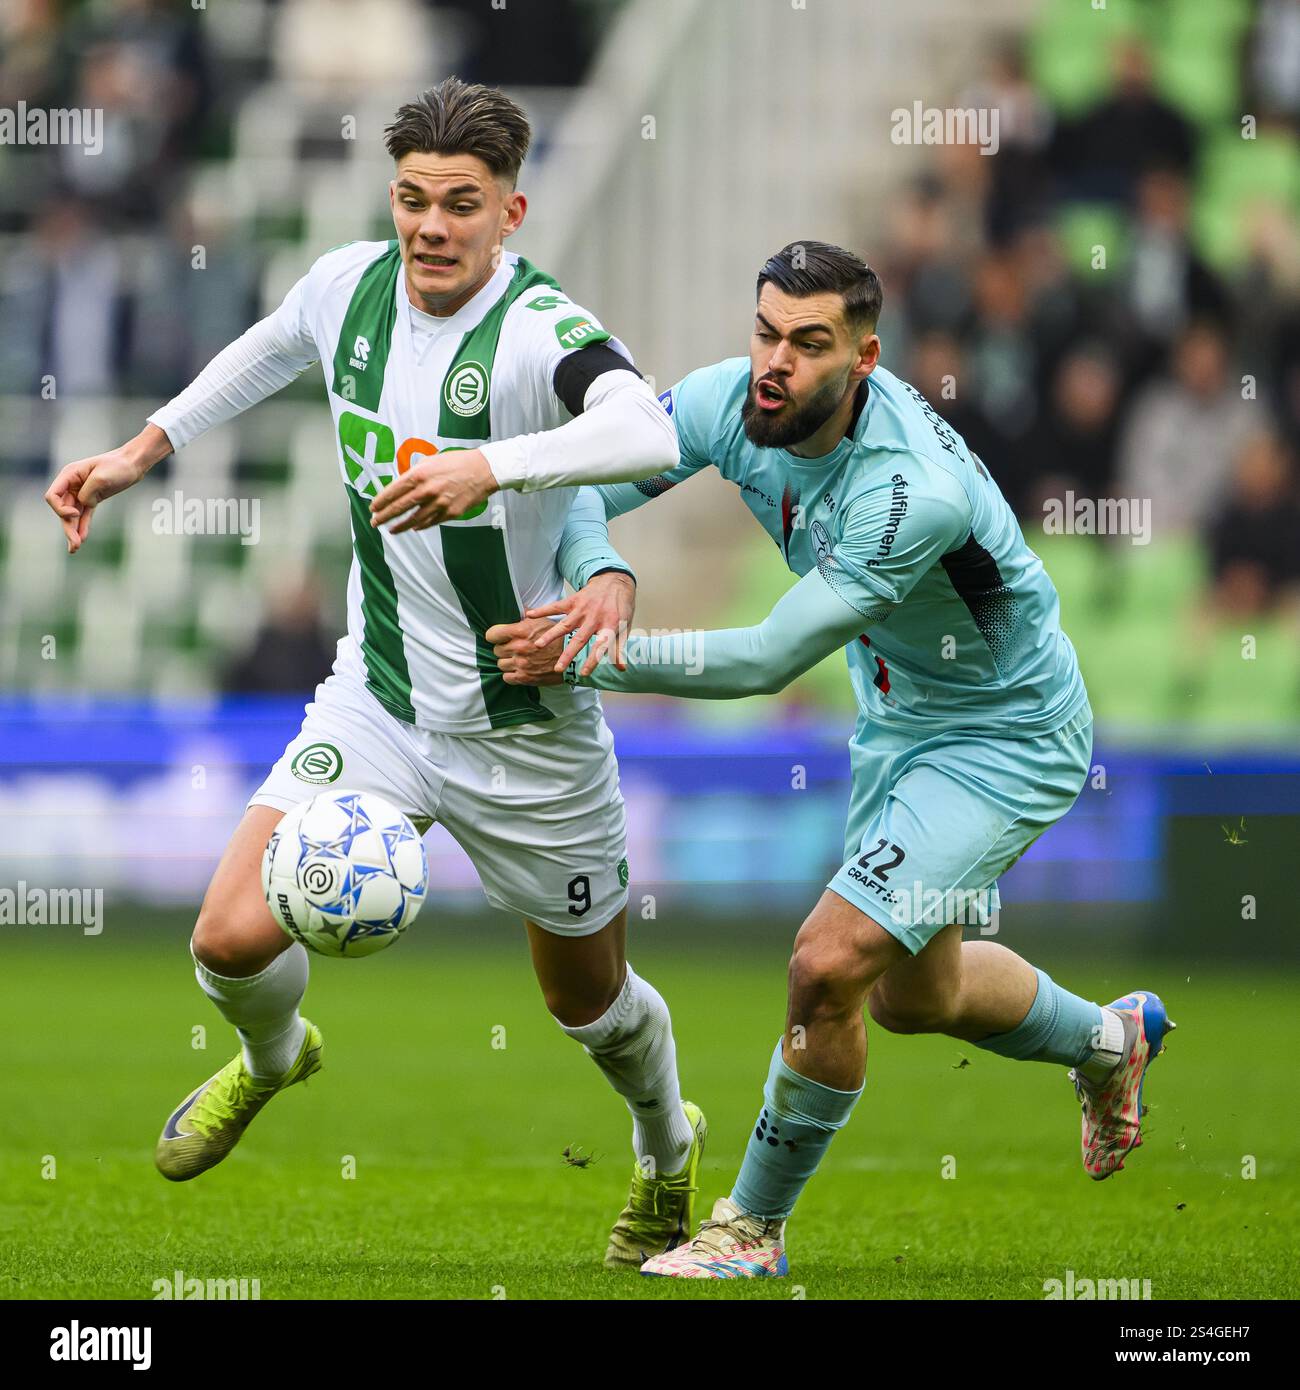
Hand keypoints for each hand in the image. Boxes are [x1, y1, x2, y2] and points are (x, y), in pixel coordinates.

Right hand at [45, 425, 169, 553]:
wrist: (133, 464)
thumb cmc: (118, 466)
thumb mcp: (101, 478)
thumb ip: (87, 493)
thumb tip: (83, 504)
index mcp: (69, 475)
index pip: (53, 496)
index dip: (60, 508)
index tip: (76, 512)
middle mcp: (72, 484)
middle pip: (62, 509)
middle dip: (67, 527)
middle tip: (75, 545)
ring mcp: (81, 492)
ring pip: (72, 515)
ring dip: (73, 531)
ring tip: (75, 548)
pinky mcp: (93, 499)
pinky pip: (84, 515)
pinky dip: (83, 526)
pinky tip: (82, 539)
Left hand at [369, 448, 498, 531]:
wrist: (483, 470)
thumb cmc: (457, 462)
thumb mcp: (431, 460)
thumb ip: (415, 473)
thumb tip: (402, 485)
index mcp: (419, 475)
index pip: (394, 491)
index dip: (381, 501)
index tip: (374, 508)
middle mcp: (427, 490)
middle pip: (400, 507)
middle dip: (384, 517)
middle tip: (375, 522)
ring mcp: (439, 503)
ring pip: (414, 519)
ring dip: (400, 526)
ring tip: (391, 530)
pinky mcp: (450, 512)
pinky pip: (431, 522)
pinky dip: (420, 526)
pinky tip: (413, 527)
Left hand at [486, 616, 566, 686]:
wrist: (572, 658)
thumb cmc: (557, 638)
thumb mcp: (542, 621)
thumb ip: (527, 615)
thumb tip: (518, 609)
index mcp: (520, 632)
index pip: (492, 635)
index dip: (494, 636)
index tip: (498, 637)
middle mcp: (518, 648)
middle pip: (496, 650)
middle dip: (503, 649)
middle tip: (512, 648)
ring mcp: (521, 664)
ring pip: (501, 664)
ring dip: (507, 662)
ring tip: (517, 659)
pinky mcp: (525, 677)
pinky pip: (507, 677)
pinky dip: (511, 674)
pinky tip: (518, 669)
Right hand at [524, 570, 636, 676]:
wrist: (615, 582)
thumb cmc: (620, 608)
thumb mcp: (625, 627)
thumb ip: (620, 647)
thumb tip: (621, 669)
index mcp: (609, 626)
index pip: (601, 647)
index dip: (593, 660)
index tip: (584, 673)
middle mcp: (594, 618)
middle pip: (579, 639)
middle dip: (568, 654)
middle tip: (558, 668)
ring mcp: (582, 609)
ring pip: (564, 625)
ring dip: (550, 635)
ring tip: (538, 645)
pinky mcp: (573, 601)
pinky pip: (556, 606)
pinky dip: (543, 610)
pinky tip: (529, 615)